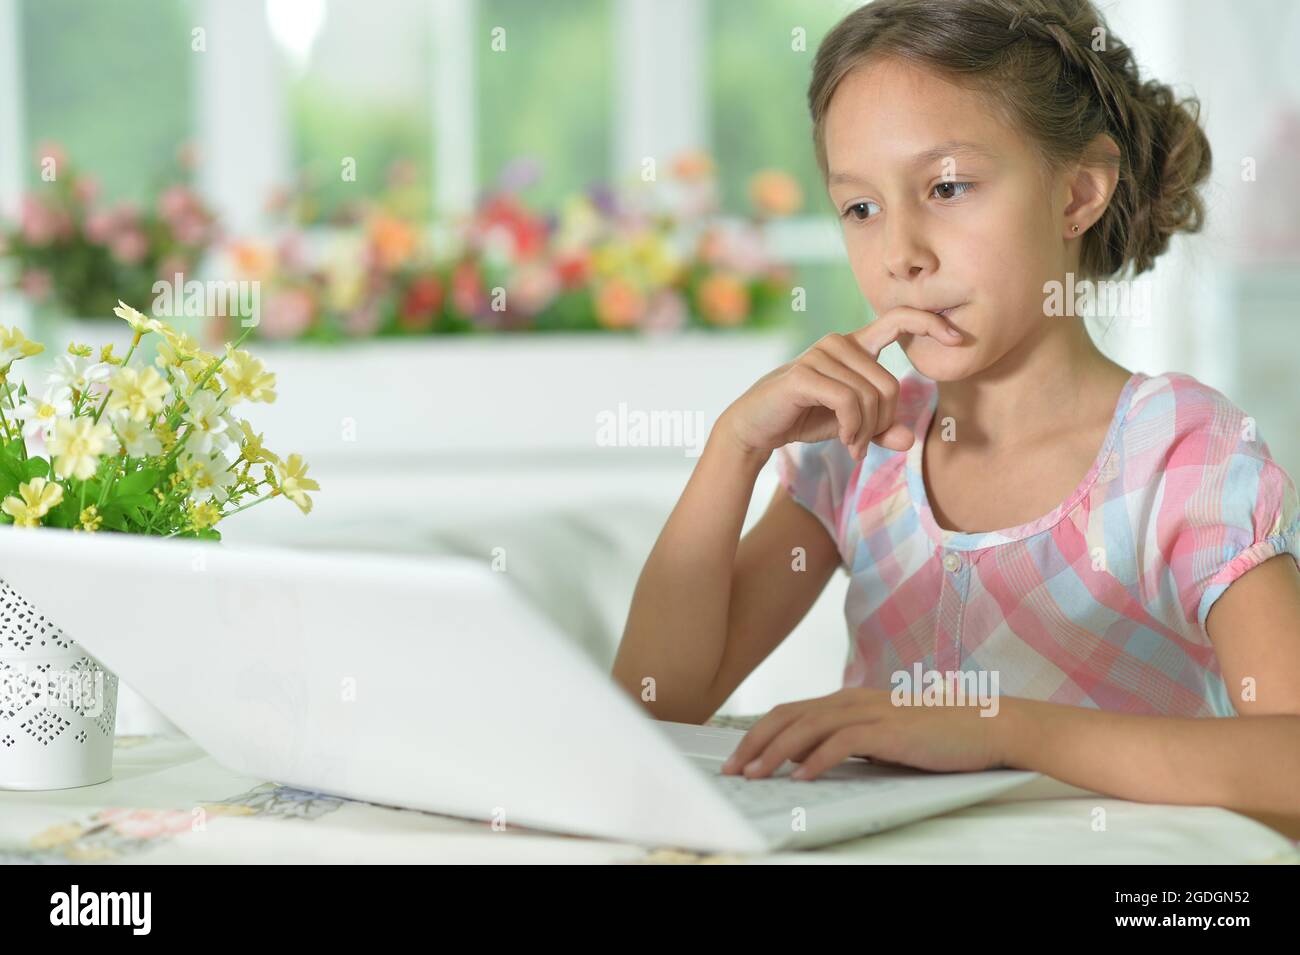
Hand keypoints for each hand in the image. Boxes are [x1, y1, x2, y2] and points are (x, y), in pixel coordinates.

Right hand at [719, 306, 962, 461]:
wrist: (755, 426)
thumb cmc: (803, 417)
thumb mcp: (850, 426)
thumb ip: (880, 429)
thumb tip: (910, 438)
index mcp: (854, 345)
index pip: (898, 320)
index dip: (930, 323)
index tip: (958, 338)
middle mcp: (838, 342)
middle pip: (889, 384)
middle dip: (882, 422)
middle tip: (865, 443)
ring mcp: (820, 355)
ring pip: (871, 396)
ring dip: (865, 431)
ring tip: (852, 445)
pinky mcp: (804, 374)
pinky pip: (849, 402)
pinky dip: (853, 430)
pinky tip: (845, 442)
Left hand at [719, 687, 1008, 780]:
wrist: (989, 725)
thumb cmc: (939, 734)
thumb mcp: (883, 737)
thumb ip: (847, 741)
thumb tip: (805, 757)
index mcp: (850, 701)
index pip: (791, 712)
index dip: (760, 734)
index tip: (739, 758)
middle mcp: (854, 700)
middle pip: (789, 716)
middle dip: (755, 742)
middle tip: (733, 769)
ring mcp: (872, 712)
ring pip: (808, 727)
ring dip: (775, 752)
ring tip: (755, 774)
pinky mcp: (890, 729)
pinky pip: (842, 742)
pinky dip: (816, 759)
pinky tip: (800, 776)